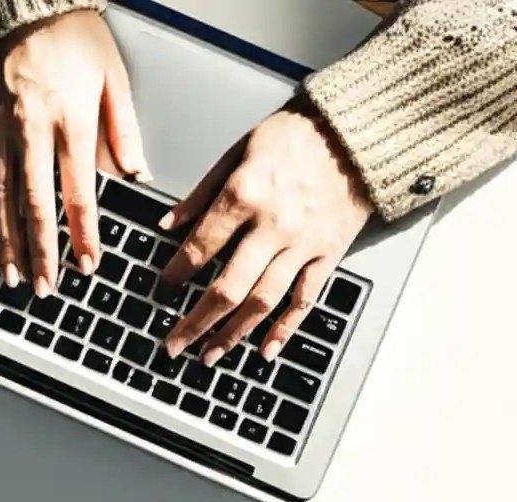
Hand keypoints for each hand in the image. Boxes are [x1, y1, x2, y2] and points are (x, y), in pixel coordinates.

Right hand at [0, 10, 148, 296]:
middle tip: (44, 286)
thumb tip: (137, 172)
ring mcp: (0, 128)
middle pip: (35, 204)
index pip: (78, 192)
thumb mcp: (112, 76)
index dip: (83, 234)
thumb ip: (123, 129)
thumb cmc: (70, 34)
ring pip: (0, 195)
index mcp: (70, 121)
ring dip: (7, 240)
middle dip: (41, 251)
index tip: (88, 264)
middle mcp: (32, 130)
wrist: (23, 1)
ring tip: (11, 273)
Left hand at [159, 95, 372, 365]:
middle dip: (196, 322)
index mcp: (244, 195)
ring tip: (209, 355)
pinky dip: (285, 329)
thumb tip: (167, 225)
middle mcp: (273, 225)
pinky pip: (305, 299)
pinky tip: (265, 350)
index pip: (200, 247)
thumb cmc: (296, 135)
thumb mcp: (238, 150)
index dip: (175, 274)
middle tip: (174, 344)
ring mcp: (303, 244)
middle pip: (228, 287)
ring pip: (263, 301)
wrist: (356, 131)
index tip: (161, 289)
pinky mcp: (328, 254)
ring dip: (233, 334)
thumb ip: (201, 193)